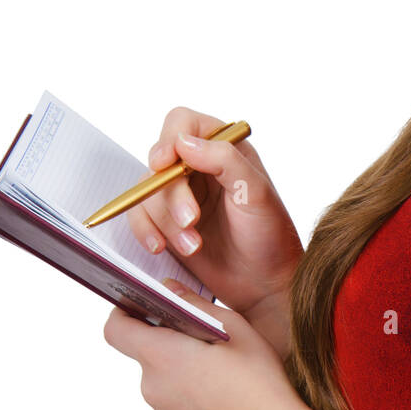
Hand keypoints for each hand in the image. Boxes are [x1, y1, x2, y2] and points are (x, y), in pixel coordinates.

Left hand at [102, 283, 305, 409]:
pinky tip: (224, 405)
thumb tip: (169, 289)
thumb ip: (194, 304)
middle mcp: (153, 389)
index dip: (122, 314)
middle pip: (148, 358)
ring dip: (182, 377)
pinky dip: (192, 405)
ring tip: (223, 380)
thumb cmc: (260, 381)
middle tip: (209, 346)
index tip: (139, 308)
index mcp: (163, 356)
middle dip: (171, 347)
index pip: (116, 330)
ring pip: (164, 386)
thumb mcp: (235, 328)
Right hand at [124, 106, 303, 338]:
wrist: (265, 285)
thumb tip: (183, 142)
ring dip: (166, 222)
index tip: (165, 164)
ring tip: (193, 246)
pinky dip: (146, 232)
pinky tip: (160, 248)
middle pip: (159, 161)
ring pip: (148, 192)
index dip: (168, 139)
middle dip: (171, 194)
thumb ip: (223, 160)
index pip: (182, 124)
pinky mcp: (167, 223)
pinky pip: (140, 217)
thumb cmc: (270, 237)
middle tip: (192, 220)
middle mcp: (199, 167)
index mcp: (224, 148)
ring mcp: (181, 195)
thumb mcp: (255, 193)